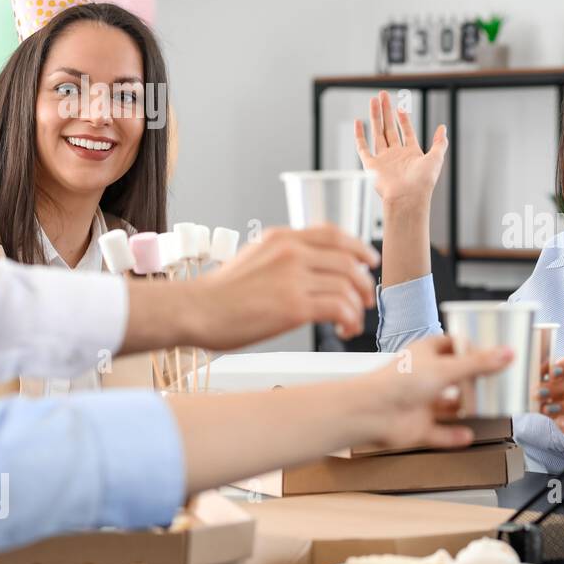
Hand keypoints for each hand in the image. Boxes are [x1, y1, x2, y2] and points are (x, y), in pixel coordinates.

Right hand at [185, 225, 378, 347]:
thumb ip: (282, 256)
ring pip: (348, 286)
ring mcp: (294, 278)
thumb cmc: (219, 293)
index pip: (333, 234)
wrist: (195, 310)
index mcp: (281, 238)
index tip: (368, 262)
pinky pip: (340, 308)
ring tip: (352, 321)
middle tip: (365, 299)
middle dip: (363, 282)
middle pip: (347, 261)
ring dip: (357, 306)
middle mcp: (291, 252)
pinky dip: (349, 320)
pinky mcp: (294, 306)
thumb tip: (309, 267)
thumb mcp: (253, 257)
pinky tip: (342, 329)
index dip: (358, 248)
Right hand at [353, 90, 447, 211]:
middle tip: (382, 95)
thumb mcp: (436, 158)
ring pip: (377, 133)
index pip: (406, 132)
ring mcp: (383, 159)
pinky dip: (360, 135)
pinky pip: (363, 148)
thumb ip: (440, 143)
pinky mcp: (371, 165)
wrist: (407, 198)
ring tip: (373, 100)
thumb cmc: (423, 182)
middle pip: (390, 128)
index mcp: (411, 154)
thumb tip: (443, 127)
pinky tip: (358, 122)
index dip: (403, 119)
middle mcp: (396, 155)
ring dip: (375, 116)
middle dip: (386, 111)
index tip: (400, 107)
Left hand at [361, 336, 515, 448]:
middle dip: (473, 380)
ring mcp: (419, 403)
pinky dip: (453, 436)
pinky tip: (469, 435)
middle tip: (496, 382)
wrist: (371, 413)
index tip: (492, 353)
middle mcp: (422, 378)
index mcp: (425, 355)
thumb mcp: (446, 368)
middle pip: (453, 377)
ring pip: (447, 406)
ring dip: (465, 409)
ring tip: (489, 409)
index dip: (470, 349)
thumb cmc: (398, 382)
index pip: (451, 346)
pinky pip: (439, 433)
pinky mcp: (417, 427)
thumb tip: (507, 353)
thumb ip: (478, 364)